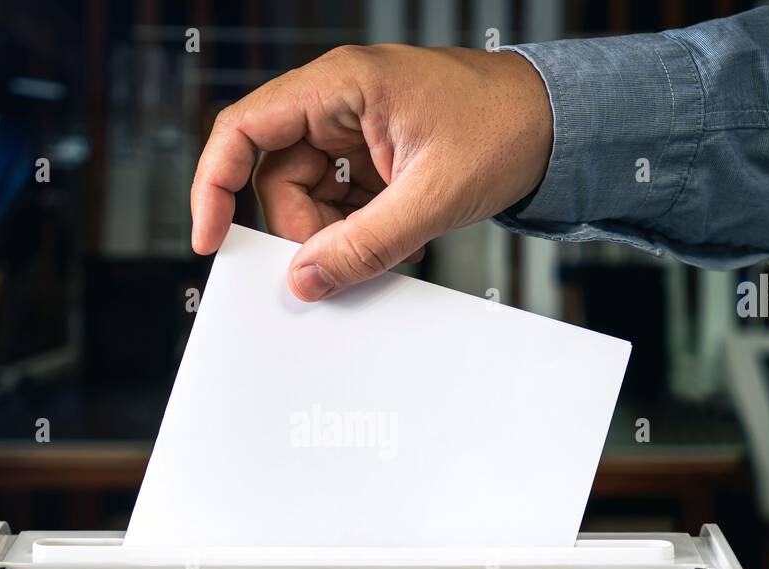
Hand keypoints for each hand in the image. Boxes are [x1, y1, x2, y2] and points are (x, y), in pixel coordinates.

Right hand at [190, 44, 551, 300]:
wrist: (558, 124)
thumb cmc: (505, 130)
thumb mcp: (432, 199)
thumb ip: (364, 245)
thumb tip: (305, 281)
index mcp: (340, 86)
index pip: (244, 129)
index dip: (214, 185)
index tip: (211, 238)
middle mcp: (337, 101)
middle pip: (277, 176)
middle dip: (305, 229)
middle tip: (343, 264)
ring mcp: (354, 128)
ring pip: (309, 195)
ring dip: (337, 234)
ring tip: (392, 248)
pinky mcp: (372, 154)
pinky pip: (340, 200)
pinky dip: (359, 229)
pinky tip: (398, 240)